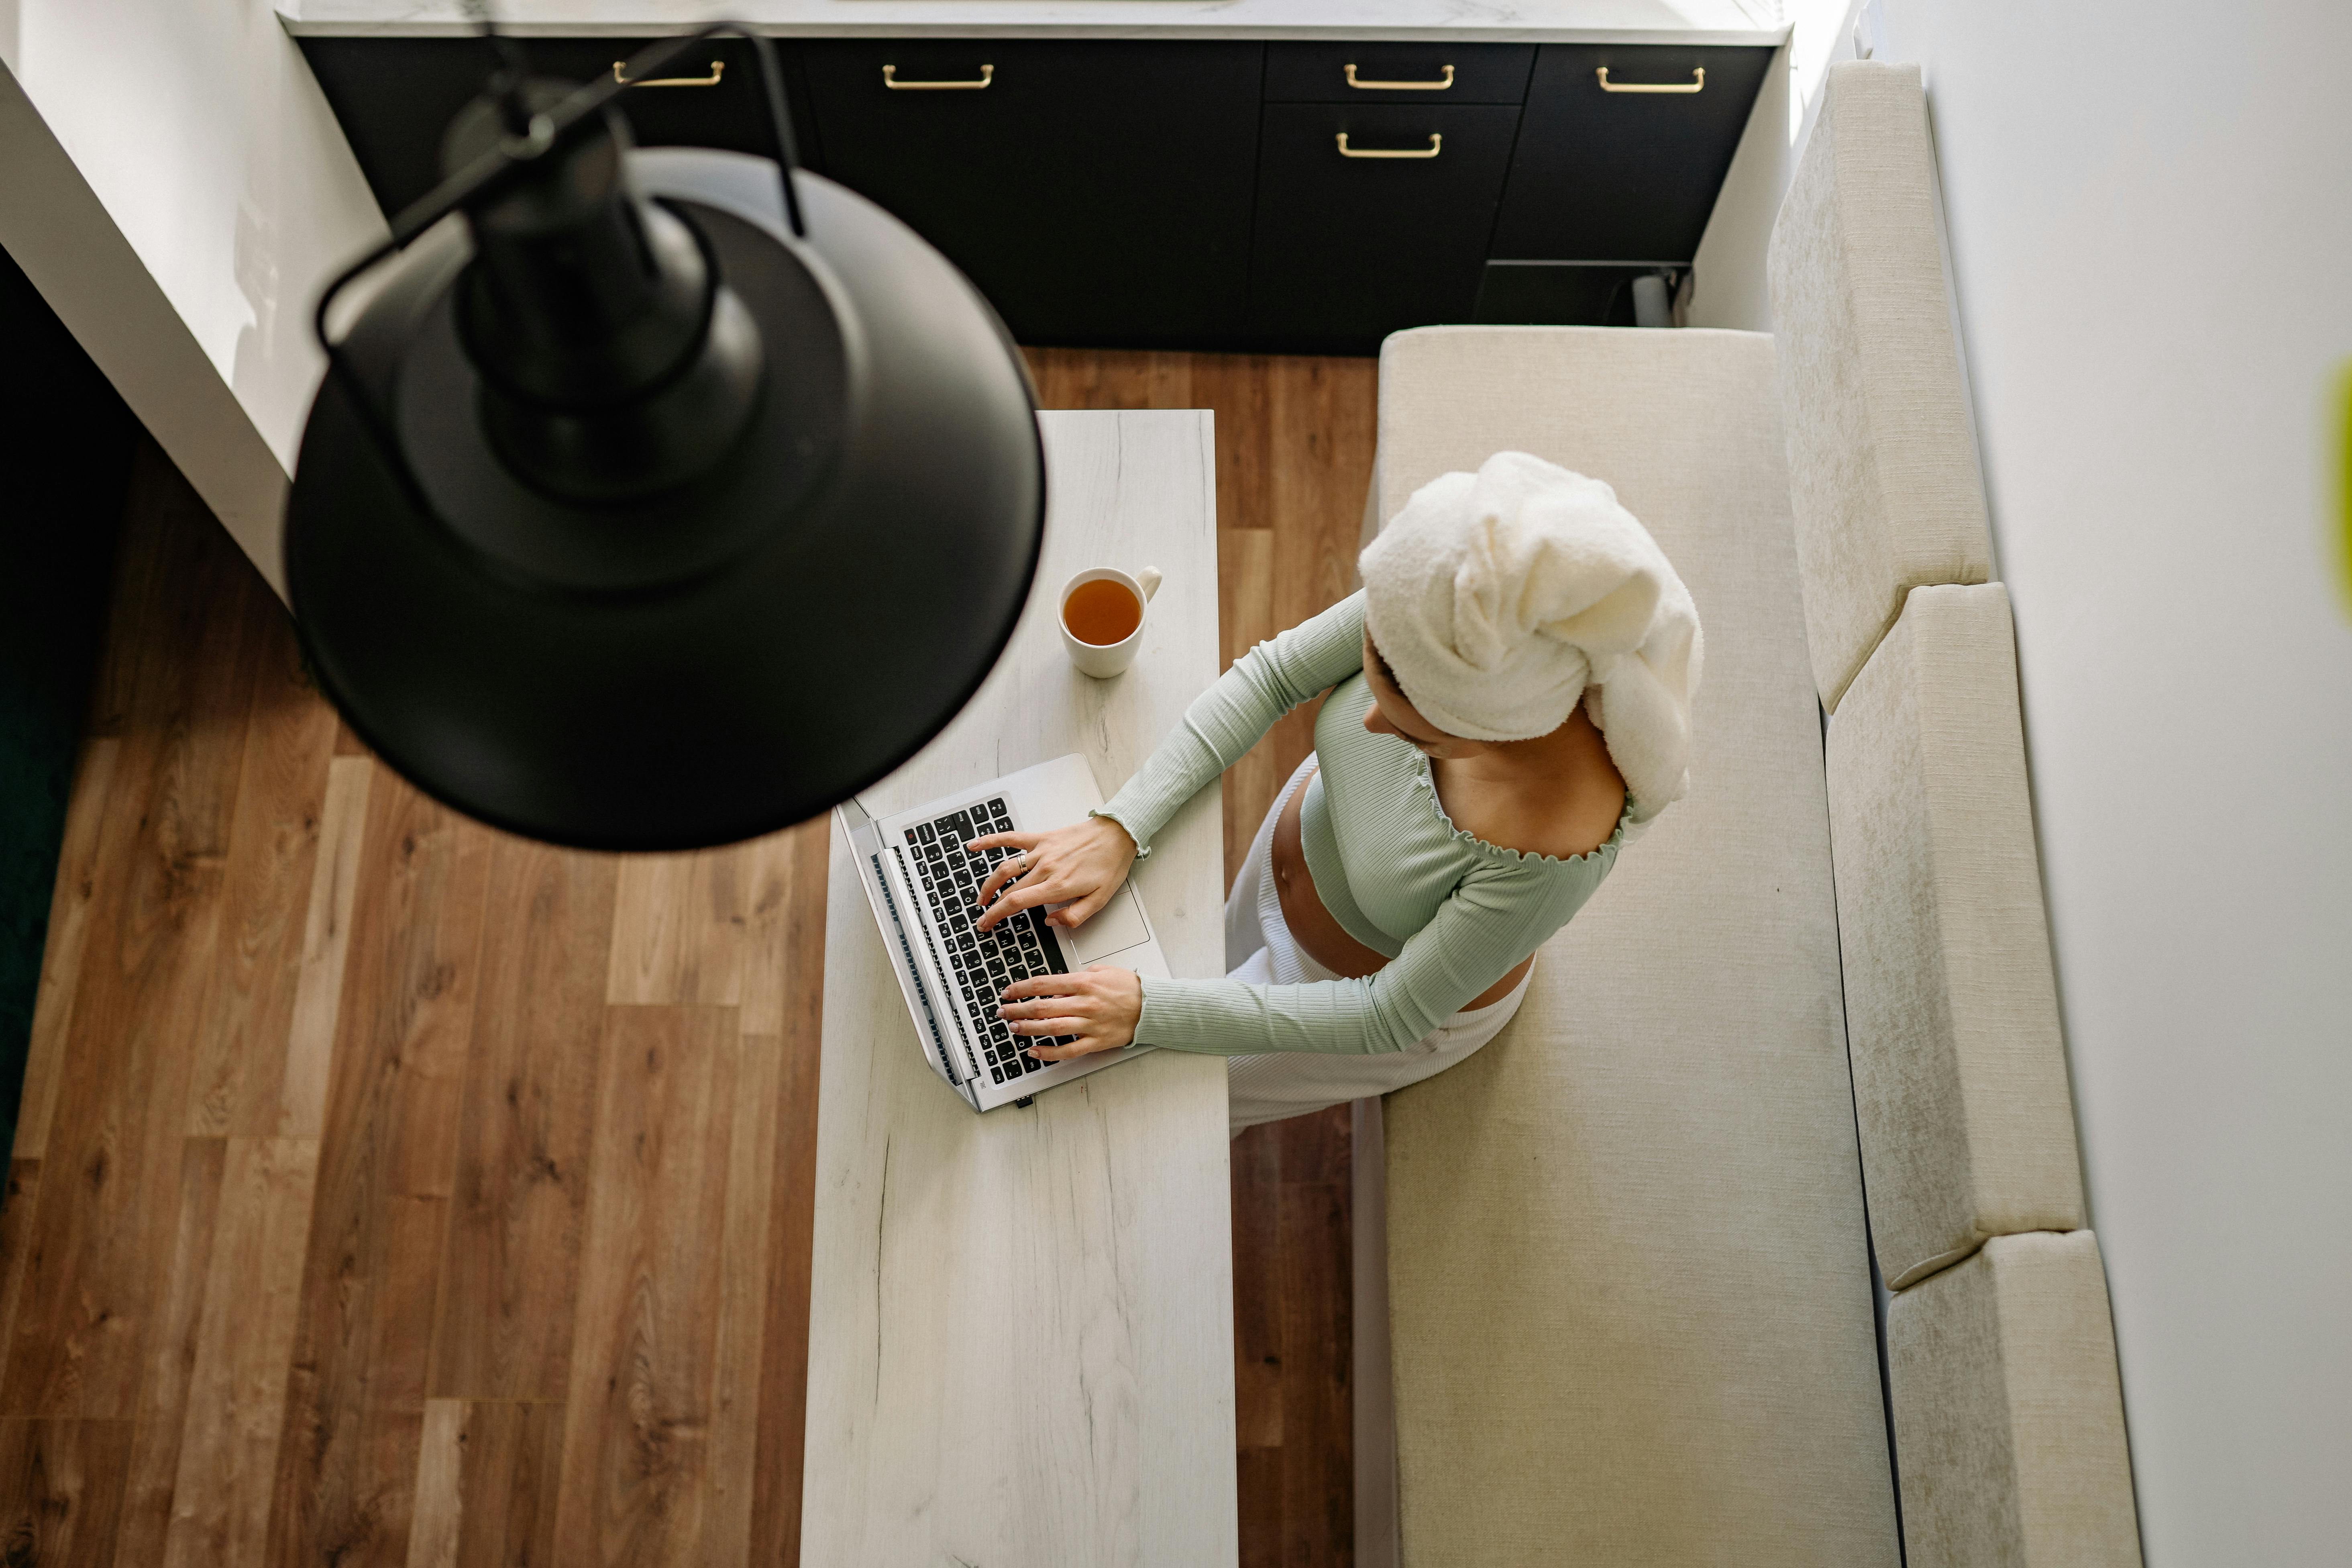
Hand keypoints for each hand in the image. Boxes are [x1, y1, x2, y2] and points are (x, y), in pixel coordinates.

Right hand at [967, 815, 1137, 933]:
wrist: (1117, 835)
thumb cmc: (1109, 866)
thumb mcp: (1099, 901)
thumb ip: (1073, 916)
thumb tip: (1049, 922)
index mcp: (1057, 886)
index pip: (1016, 903)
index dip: (996, 915)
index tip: (987, 924)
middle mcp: (1045, 868)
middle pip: (1008, 889)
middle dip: (991, 907)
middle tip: (983, 919)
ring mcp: (1041, 851)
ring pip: (1005, 868)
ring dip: (989, 884)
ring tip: (982, 897)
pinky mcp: (1042, 838)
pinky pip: (1012, 838)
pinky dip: (991, 840)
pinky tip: (974, 845)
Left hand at [998, 965, 1142, 1060]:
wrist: (1153, 1006)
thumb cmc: (1129, 987)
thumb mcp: (1102, 971)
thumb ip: (1076, 977)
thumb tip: (1054, 988)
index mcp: (1084, 983)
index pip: (1044, 984)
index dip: (1021, 989)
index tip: (1008, 992)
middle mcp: (1085, 1004)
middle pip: (1042, 1007)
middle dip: (1018, 1009)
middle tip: (1002, 1011)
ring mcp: (1090, 1025)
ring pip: (1051, 1028)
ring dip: (1028, 1028)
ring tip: (1013, 1027)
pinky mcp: (1096, 1042)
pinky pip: (1069, 1050)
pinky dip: (1049, 1052)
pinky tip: (1035, 1051)